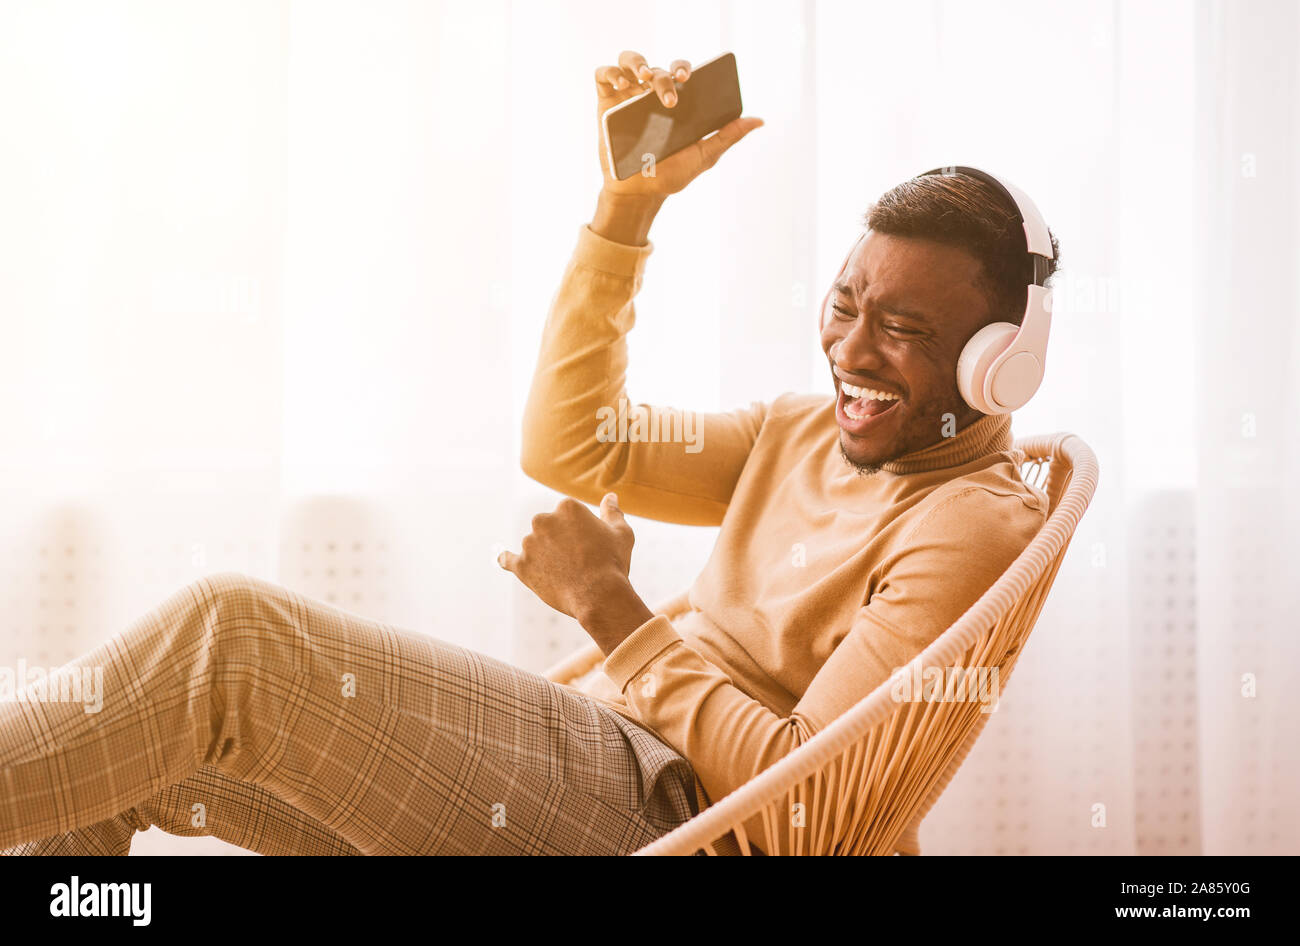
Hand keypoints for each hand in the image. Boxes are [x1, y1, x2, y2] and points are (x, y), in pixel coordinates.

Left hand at [498, 493, 653, 653]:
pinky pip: (507, 560)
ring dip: (545, 555)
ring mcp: (529, 543)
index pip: (567, 515)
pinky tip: (501, 557)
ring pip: (534, 546)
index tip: (589, 547)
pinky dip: (505, 559)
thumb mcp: (621, 533)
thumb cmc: (613, 563)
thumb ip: (612, 512)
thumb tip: (610, 497)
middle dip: (558, 540)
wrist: (599, 595)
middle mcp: (543, 520)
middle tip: (578, 560)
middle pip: (548, 527)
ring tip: (566, 574)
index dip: (579, 533)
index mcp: (566, 507)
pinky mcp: (521, 565)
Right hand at [594, 49, 763, 198]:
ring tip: (643, 78)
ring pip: (630, 62)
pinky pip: (604, 76)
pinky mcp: (606, 103)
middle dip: (664, 74)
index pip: (680, 72)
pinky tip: (622, 85)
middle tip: (671, 87)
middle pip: (657, 69)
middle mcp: (651, 95)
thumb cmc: (671, 173)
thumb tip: (758, 120)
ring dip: (637, 63)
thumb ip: (728, 136)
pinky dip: (611, 72)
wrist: (639, 193)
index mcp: (675, 101)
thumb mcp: (703, 155)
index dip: (683, 67)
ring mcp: (628, 97)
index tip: (687, 76)